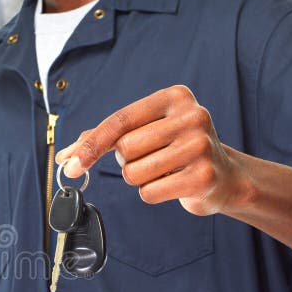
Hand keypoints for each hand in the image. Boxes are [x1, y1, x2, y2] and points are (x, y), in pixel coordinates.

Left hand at [55, 85, 253, 215]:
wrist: (225, 177)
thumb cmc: (175, 151)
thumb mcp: (144, 132)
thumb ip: (103, 139)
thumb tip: (65, 157)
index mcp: (174, 97)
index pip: (119, 120)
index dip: (91, 145)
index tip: (69, 164)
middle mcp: (192, 116)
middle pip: (125, 149)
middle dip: (128, 161)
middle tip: (153, 158)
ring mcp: (201, 145)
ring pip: (134, 173)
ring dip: (140, 179)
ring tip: (165, 170)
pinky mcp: (204, 176)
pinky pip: (149, 192)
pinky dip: (153, 193)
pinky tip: (174, 184)